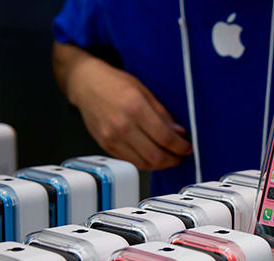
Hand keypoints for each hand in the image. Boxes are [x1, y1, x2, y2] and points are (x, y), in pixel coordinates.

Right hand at [67, 57, 190, 169]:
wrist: (86, 84)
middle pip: (156, 156)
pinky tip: (153, 156)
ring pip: (144, 163)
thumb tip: (179, 133)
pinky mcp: (106, 146)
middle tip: (180, 156)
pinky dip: (145, 163)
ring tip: (169, 157)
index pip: (165, 138)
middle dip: (173, 159)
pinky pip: (131, 162)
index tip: (187, 148)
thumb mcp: (144, 91)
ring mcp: (112, 138)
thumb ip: (162, 115)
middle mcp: (122, 126)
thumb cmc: (115, 84)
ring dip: (161, 164)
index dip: (180, 147)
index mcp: (135, 108)